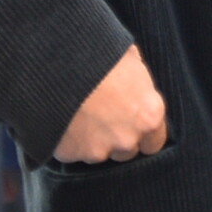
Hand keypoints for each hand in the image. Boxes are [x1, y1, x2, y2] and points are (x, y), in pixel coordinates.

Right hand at [53, 45, 167, 163]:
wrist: (57, 66)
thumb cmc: (98, 55)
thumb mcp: (129, 56)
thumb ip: (138, 78)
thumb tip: (136, 77)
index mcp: (149, 115)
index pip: (154, 141)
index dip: (142, 130)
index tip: (131, 121)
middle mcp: (128, 138)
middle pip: (127, 150)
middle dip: (117, 137)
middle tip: (103, 114)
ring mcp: (99, 151)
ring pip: (100, 153)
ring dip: (93, 139)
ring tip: (80, 113)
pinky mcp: (72, 155)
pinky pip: (73, 152)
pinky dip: (70, 140)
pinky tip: (64, 119)